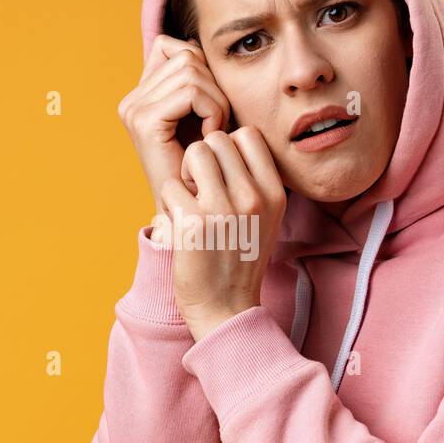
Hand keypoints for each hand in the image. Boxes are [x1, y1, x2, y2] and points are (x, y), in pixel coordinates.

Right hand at [117, 34, 231, 218]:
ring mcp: (134, 109)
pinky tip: (210, 138)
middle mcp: (131, 100)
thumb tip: (195, 41)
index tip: (210, 110)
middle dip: (214, 86)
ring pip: (192, 69)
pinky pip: (192, 91)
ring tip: (213, 134)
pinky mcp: (144, 121)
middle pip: (187, 54)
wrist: (195, 215)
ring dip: (216, 101)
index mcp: (141, 96)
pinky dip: (212, 111)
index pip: (176, 47)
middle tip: (216, 126)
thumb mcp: (205, 117)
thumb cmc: (211, 170)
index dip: (204, 71)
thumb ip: (198, 81)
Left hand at [158, 127, 286, 341]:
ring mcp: (224, 209)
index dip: (228, 147)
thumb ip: (254, 180)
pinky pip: (170, 185)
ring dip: (185, 174)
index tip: (223, 174)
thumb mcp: (266, 217)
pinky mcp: (194, 224)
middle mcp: (253, 198)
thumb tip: (228, 139)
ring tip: (192, 202)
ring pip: (194, 153)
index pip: (247, 134)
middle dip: (203, 158)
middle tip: (203, 189)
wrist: (227, 308)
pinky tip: (181, 225)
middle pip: (217, 139)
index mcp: (274, 193)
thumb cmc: (240, 258)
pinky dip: (169, 203)